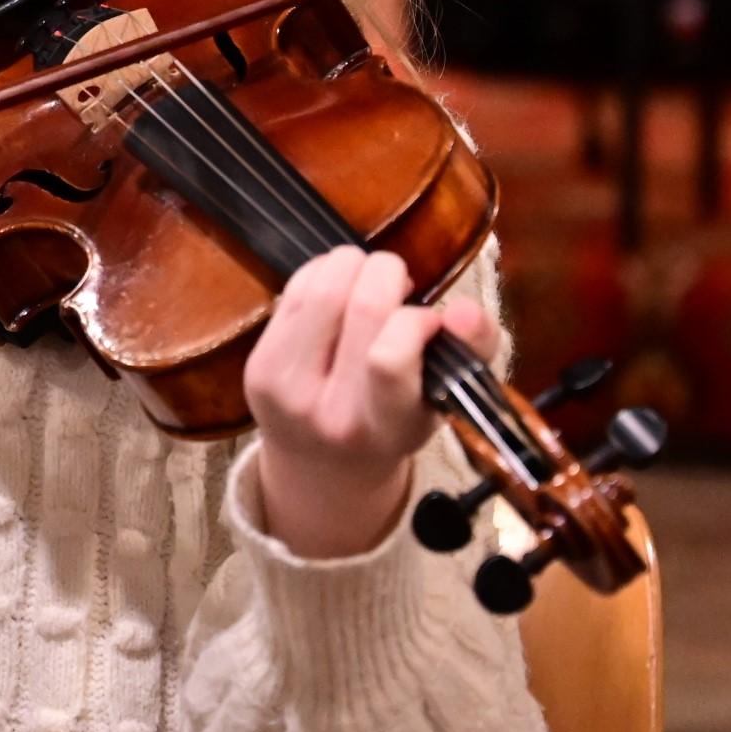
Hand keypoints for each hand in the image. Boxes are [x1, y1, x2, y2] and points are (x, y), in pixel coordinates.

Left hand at [241, 245, 482, 558]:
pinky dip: (324, 273)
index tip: (430, 320)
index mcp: (382, 429)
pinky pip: (294, 288)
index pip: (388, 359)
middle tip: (401, 285)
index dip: (416, 320)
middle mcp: (326, 413)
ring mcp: (283, 387)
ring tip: (370, 283)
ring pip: (323, 286)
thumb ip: (474, 351)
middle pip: (359, 305)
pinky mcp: (257, 362)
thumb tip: (462, 310)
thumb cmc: (395, 425)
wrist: (321, 467)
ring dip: (355, 265)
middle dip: (389, 274)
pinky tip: (339, 291)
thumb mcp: (444, 401)